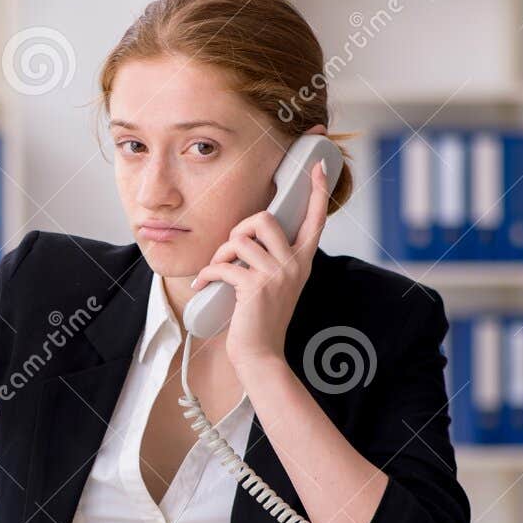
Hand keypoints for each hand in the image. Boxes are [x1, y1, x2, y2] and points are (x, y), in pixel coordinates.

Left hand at [190, 161, 329, 368]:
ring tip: (217, 271)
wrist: (260, 355)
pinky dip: (207, 274)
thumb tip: (247, 235)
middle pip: (265, 219)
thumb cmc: (261, 319)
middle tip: (231, 251)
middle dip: (241, 228)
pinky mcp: (255, 286)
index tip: (319, 167)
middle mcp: (295, 265)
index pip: (315, 220)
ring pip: (240, 239)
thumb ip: (270, 259)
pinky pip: (223, 264)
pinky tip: (203, 285)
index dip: (317, 192)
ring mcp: (277, 275)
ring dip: (221, 254)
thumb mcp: (275, 284)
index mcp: (302, 261)